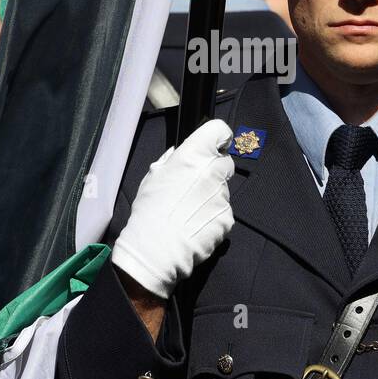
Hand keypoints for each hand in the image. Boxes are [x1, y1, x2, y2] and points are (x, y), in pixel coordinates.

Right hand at [111, 118, 234, 299]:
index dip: (218, 138)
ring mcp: (223, 195)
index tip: (214, 145)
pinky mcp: (228, 217)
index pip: (219, 130)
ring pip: (223, 190)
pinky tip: (195, 225)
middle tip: (195, 186)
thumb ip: (172, 160)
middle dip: (214, 170)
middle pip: (225, 162)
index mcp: (193, 154)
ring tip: (189, 212)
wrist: (156, 248)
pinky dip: (213, 217)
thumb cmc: (149, 209)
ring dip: (211, 197)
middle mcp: (212, 170)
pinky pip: (223, 212)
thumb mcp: (153, 176)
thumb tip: (181, 153)